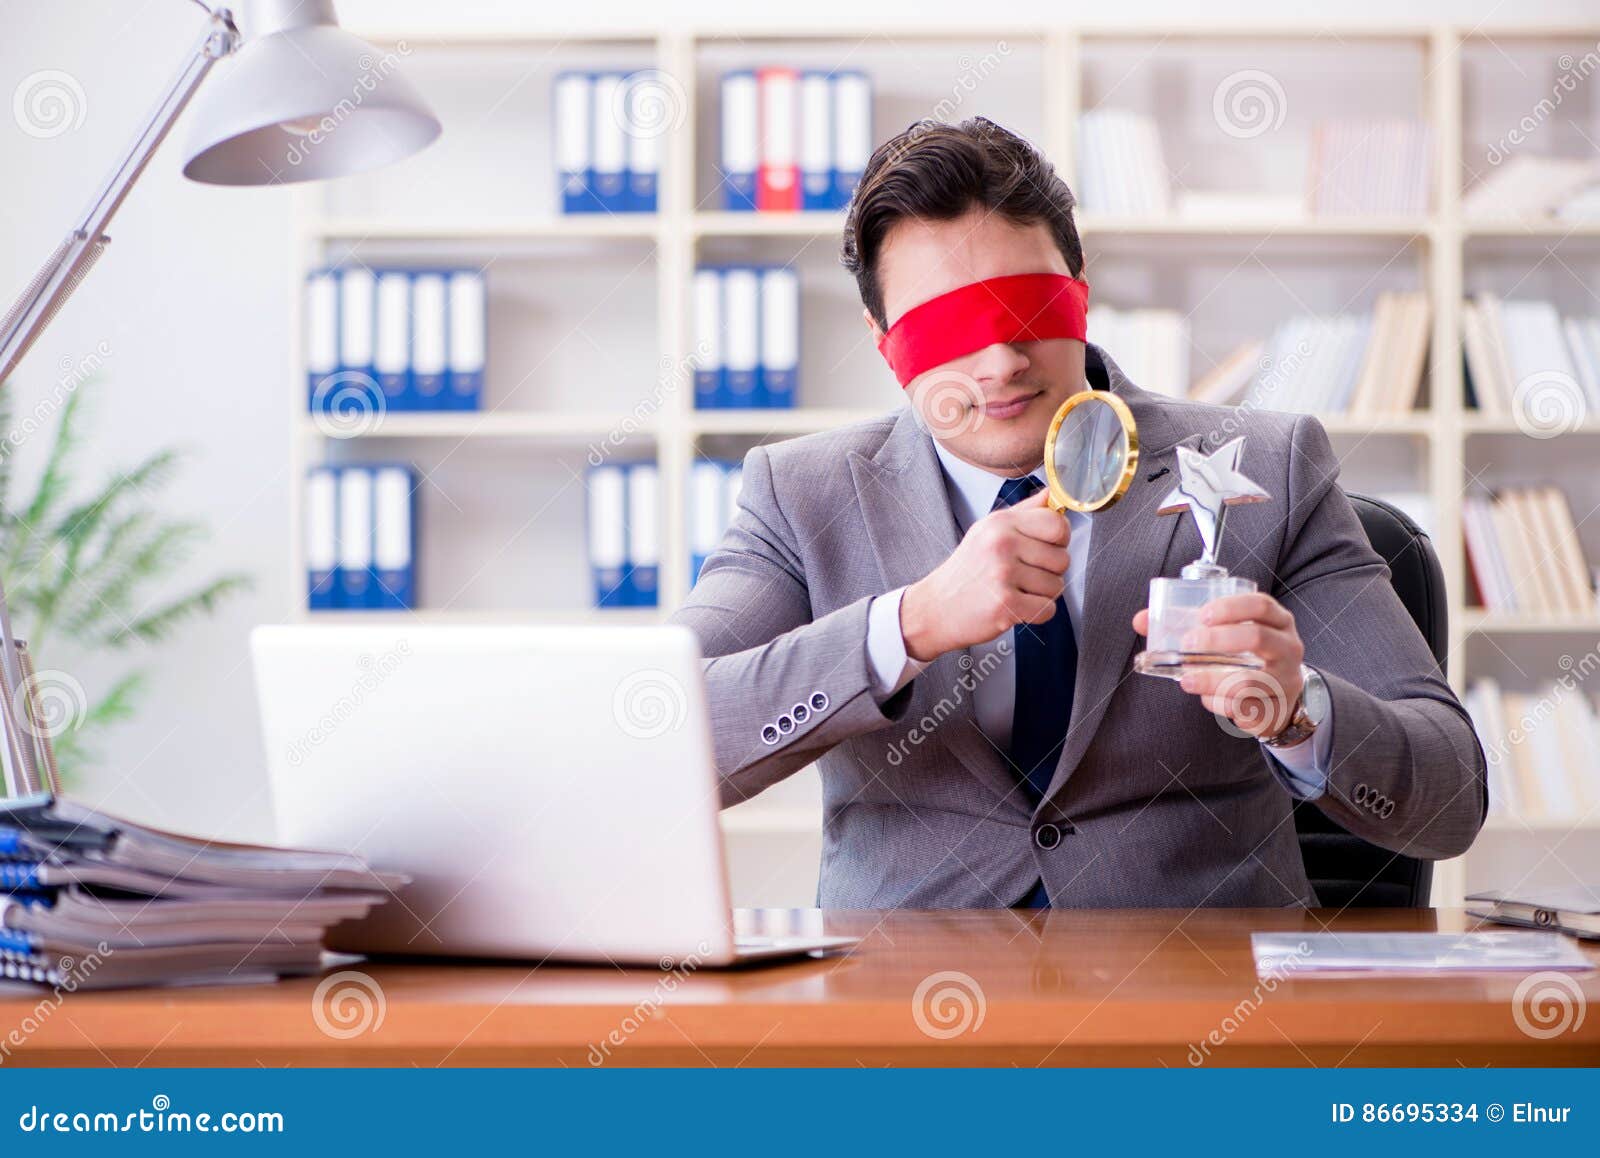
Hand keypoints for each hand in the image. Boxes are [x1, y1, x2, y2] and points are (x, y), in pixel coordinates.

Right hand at [900, 489, 1069, 661]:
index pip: (1056, 524)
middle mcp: (1002, 544)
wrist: (936, 608)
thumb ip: (1024, 512)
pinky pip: (1048, 609)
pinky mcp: (1006, 604)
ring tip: (1016, 590)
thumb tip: (1053, 495)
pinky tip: (1015, 606)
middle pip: (1062, 559)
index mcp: (1001, 523)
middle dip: (1050, 572)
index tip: (1047, 547)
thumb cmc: (966, 571)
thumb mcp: (988, 531)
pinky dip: (1035, 613)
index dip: (1060, 539)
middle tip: (1024, 575)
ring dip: (1042, 594)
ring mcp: (1003, 574)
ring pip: (1057, 586)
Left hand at [1131, 592, 1304, 738]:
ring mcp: (1283, 680)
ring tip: (1187, 680)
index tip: (1202, 615)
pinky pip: (1242, 707)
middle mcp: (1286, 648)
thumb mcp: (1228, 635)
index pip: (1261, 605)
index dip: (1231, 607)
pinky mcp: (1273, 708)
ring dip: (1211, 680)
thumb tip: (1141, 619)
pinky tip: (1206, 697)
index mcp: (1277, 621)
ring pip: (1249, 680)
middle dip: (1217, 640)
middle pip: (1257, 637)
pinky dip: (1217, 702)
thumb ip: (1187, 624)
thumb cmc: (1246, 657)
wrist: (1278, 697)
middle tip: (1188, 644)